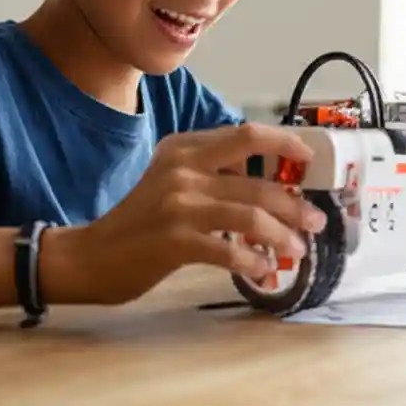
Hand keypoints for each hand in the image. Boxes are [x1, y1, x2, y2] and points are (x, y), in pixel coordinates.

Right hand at [60, 123, 327, 304]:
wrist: (89, 256)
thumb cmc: (139, 222)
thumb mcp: (171, 179)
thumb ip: (212, 171)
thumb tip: (269, 181)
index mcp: (185, 148)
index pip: (246, 135)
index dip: (285, 144)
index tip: (309, 160)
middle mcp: (183, 169)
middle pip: (258, 182)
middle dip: (295, 204)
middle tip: (316, 222)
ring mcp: (178, 204)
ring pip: (251, 215)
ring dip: (282, 235)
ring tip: (297, 251)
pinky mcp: (175, 240)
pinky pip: (229, 250)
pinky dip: (253, 261)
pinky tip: (262, 270)